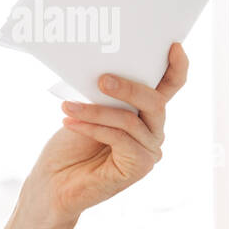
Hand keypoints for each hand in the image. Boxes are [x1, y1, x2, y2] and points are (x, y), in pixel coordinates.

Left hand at [24, 42, 188, 225]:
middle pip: (155, 101)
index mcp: (144, 113)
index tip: (171, 46)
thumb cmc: (68, 146)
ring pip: (131, 120)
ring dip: (96, 111)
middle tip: (101, 80)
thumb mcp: (87, 110)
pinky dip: (93, 127)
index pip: (170, 87)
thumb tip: (107, 70)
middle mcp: (153, 131)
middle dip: (128, 87)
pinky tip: (69, 123)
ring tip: (67, 107)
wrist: (52, 183)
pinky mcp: (139, 166)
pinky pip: (120, 138)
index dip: (176, 67)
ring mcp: (149, 150)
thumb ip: (105, 94)